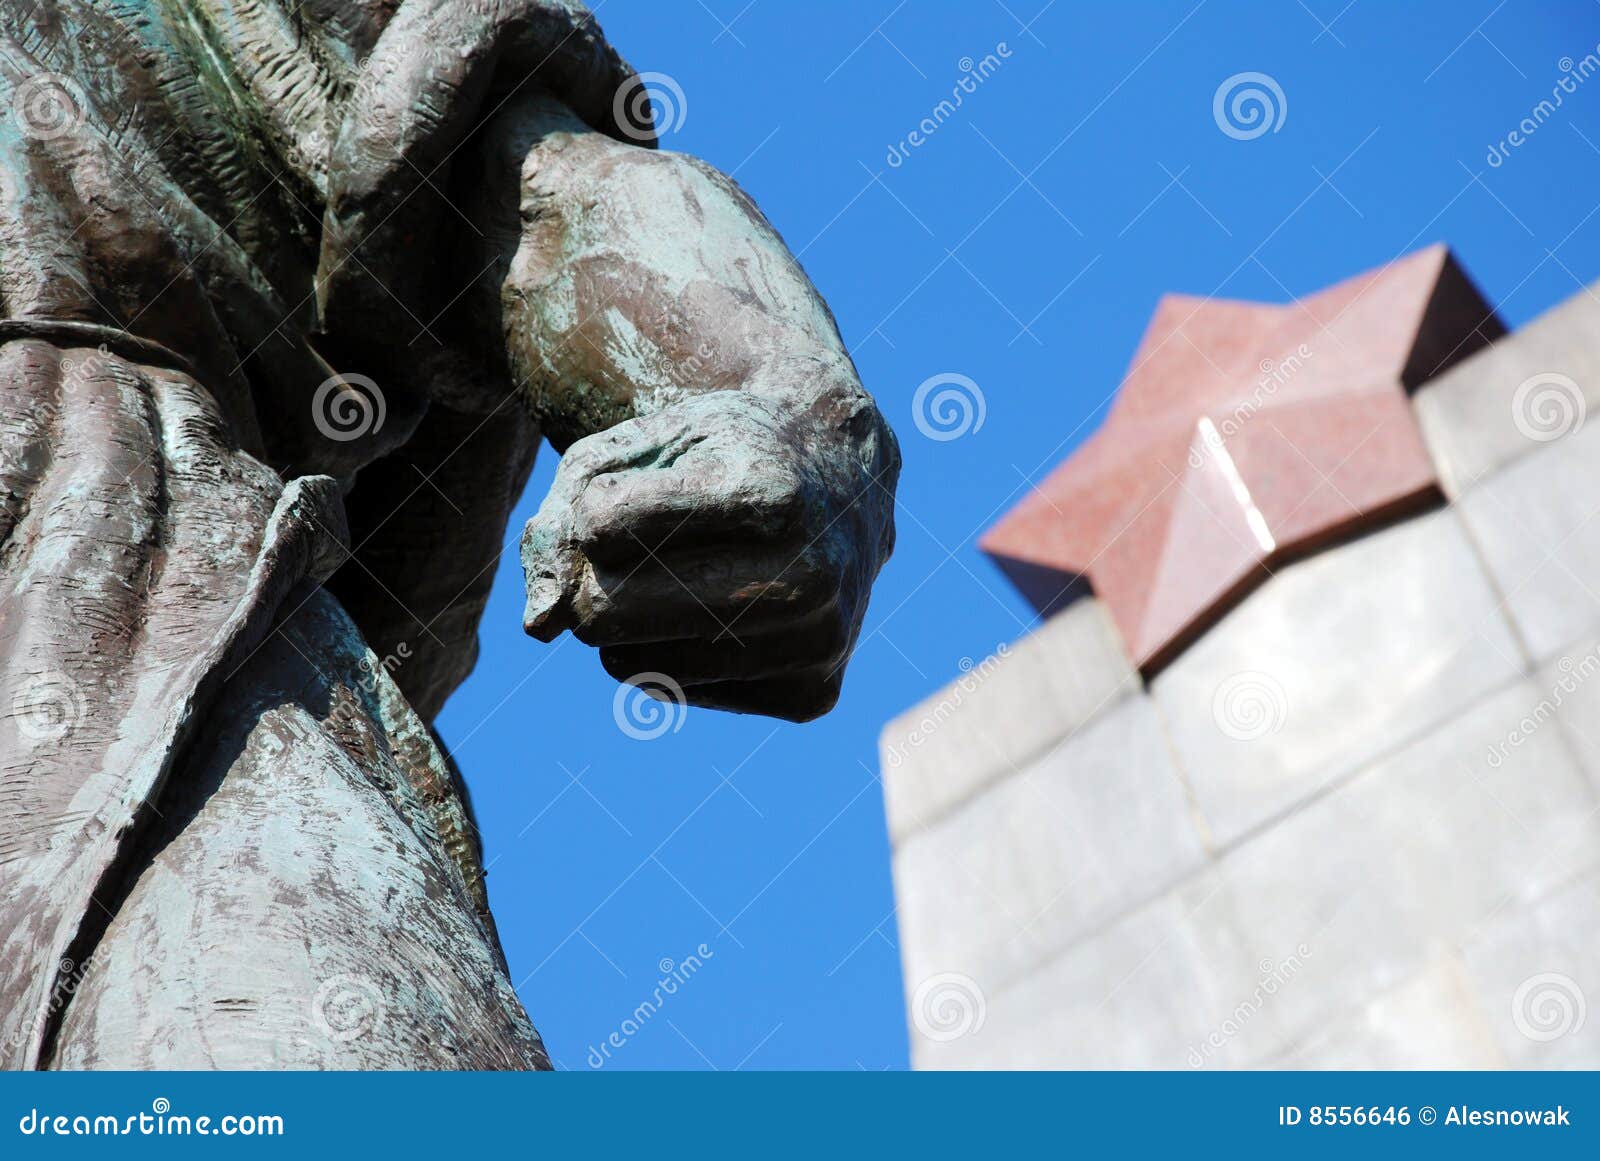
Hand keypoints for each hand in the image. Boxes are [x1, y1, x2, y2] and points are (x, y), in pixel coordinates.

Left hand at [521, 389, 895, 721]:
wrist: (844, 482)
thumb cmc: (726, 453)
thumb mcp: (645, 441)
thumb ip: (565, 511)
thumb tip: (540, 628)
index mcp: (771, 493)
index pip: (601, 524)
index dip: (594, 503)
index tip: (633, 487)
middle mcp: (809, 575)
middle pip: (606, 609)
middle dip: (592, 575)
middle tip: (632, 545)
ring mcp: (817, 642)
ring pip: (627, 662)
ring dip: (626, 617)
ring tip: (682, 572)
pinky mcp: (811, 696)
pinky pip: (670, 689)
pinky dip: (668, 650)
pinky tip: (716, 609)